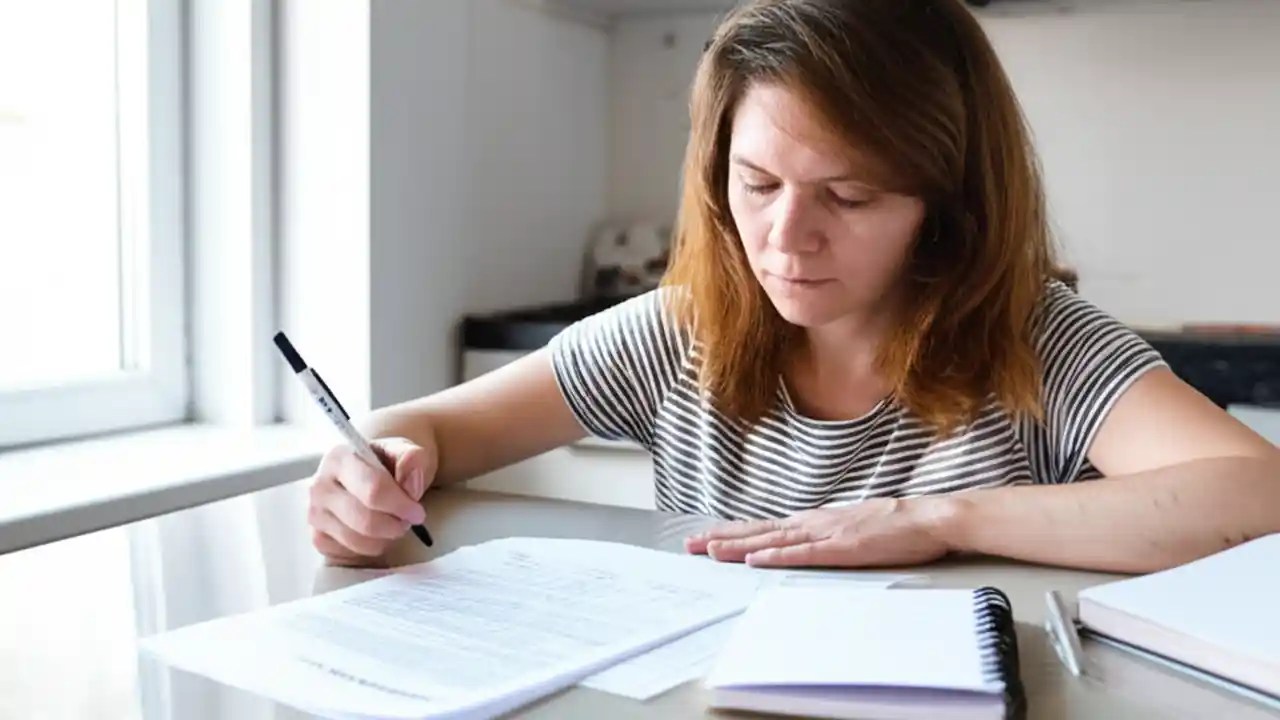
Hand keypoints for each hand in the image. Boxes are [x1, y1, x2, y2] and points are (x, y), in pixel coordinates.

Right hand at [307, 437, 435, 565]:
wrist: (370, 479)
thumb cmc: (388, 465)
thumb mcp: (405, 452)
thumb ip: (412, 460)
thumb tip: (410, 485)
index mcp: (340, 457)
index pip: (373, 489)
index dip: (401, 505)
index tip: (417, 512)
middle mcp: (320, 485)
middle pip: (365, 520)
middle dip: (394, 525)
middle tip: (407, 521)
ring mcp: (314, 513)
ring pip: (358, 540)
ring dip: (385, 538)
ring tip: (392, 524)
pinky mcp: (317, 537)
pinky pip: (350, 553)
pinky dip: (370, 548)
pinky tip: (375, 533)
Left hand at [684, 497, 955, 568]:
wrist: (927, 517)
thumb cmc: (895, 525)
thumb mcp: (853, 528)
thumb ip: (828, 535)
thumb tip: (807, 543)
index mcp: (816, 520)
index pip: (767, 526)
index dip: (735, 532)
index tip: (707, 537)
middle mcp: (814, 522)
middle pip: (760, 530)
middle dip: (723, 538)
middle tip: (690, 544)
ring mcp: (827, 533)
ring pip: (773, 541)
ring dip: (740, 546)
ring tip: (710, 551)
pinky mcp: (843, 548)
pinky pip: (803, 554)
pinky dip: (777, 556)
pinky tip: (756, 559)